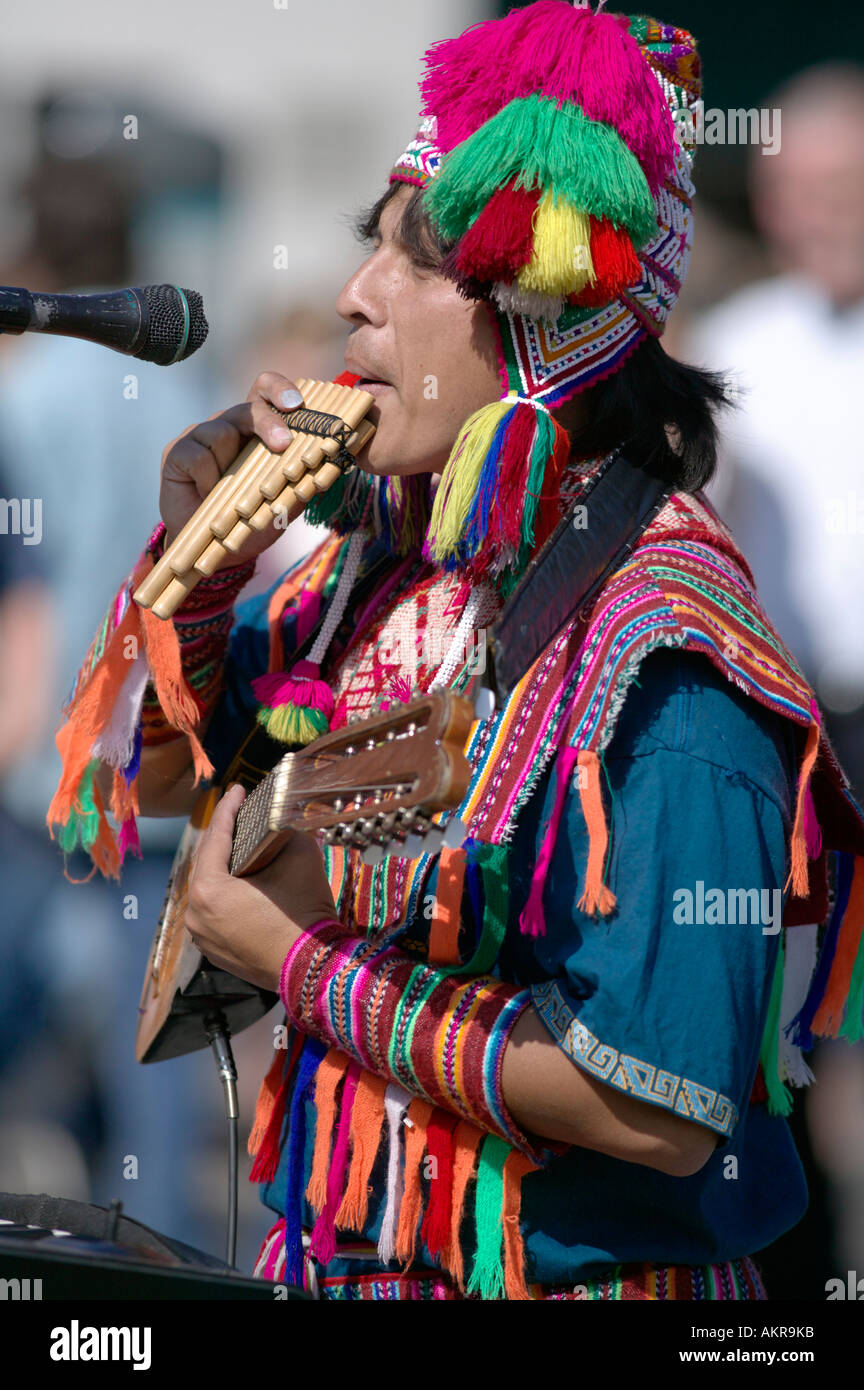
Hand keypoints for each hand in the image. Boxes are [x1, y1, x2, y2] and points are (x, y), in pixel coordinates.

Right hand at [159, 372, 305, 568]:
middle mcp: (227, 424)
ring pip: (221, 432)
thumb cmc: (249, 521)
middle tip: (282, 444)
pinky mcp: (177, 452)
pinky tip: (210, 495)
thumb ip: (304, 480)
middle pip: (247, 408)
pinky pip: (199, 455)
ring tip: (233, 493)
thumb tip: (336, 462)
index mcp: (255, 429)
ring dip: (233, 466)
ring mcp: (200, 435)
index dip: (280, 389)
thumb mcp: (284, 502)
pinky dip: (210, 479)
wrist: (210, 552)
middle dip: (267, 423)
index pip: (265, 392)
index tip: (296, 403)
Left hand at [185, 784, 339, 991]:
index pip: (216, 837)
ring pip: (210, 889)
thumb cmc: (303, 912)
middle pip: (208, 863)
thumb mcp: (299, 857)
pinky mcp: (215, 951)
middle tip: (238, 813)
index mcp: (207, 889)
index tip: (237, 790)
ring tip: (241, 845)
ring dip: (224, 866)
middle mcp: (195, 913)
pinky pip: (216, 912)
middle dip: (224, 836)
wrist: (314, 967)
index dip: (228, 809)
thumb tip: (278, 824)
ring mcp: (202, 936)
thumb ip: (283, 833)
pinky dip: (228, 893)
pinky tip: (244, 882)